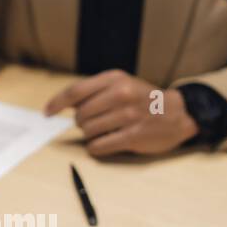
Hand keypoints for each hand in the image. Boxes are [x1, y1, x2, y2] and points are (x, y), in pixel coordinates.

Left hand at [44, 69, 197, 155]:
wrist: (179, 113)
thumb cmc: (143, 99)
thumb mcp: (121, 84)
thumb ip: (94, 91)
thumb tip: (62, 103)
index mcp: (115, 79)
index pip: (75, 91)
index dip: (57, 103)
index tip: (47, 112)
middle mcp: (121, 94)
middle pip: (80, 115)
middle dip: (82, 122)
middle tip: (94, 123)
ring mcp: (128, 115)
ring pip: (88, 131)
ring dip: (90, 135)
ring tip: (104, 131)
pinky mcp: (134, 136)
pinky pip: (99, 146)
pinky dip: (96, 147)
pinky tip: (105, 143)